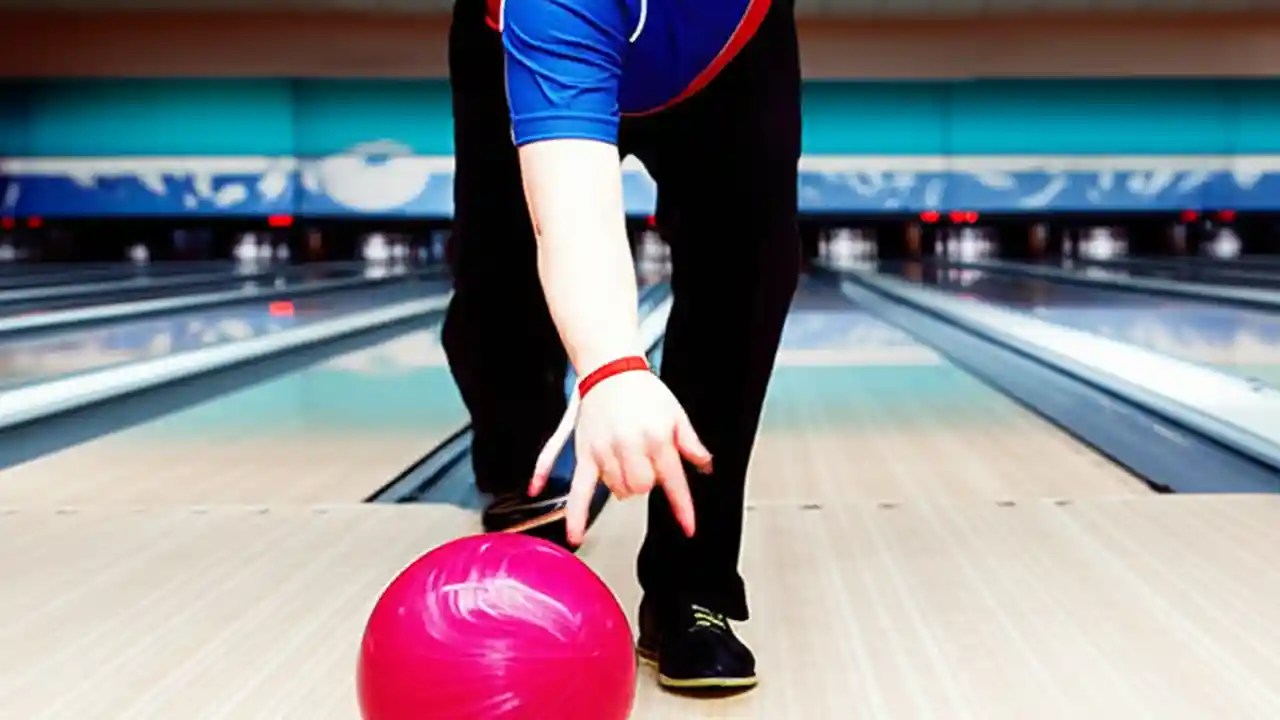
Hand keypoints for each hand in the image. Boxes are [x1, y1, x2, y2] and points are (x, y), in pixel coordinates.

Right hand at [529, 370, 712, 545]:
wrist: (609, 370)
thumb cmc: (644, 391)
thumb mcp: (676, 414)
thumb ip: (691, 443)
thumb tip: (706, 466)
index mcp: (656, 438)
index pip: (673, 481)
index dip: (682, 507)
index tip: (688, 528)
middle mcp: (630, 447)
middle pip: (643, 489)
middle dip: (648, 483)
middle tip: (647, 464)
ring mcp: (604, 452)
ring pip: (619, 491)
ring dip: (626, 486)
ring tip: (627, 464)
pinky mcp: (584, 454)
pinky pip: (578, 489)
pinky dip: (575, 514)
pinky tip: (576, 535)